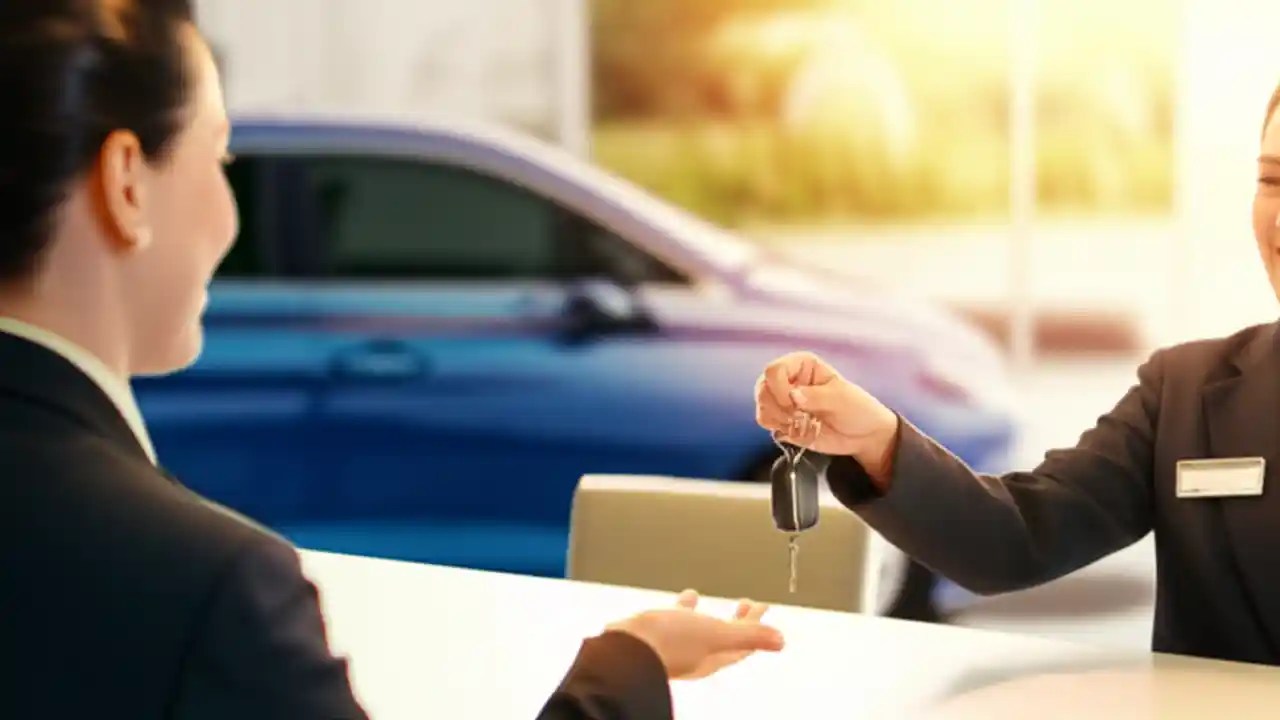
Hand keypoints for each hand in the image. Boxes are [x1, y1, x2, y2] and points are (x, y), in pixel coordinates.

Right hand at [607, 589, 783, 679]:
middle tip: (745, 605)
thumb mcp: (717, 635)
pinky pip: (675, 619)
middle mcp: (697, 651)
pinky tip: (679, 601)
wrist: (627, 648)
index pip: (744, 641)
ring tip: (704, 599)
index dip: (756, 624)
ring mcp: (677, 642)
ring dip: (706, 614)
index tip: (763, 607)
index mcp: (715, 654)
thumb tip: (781, 640)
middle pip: (724, 635)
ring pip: (698, 627)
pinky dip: (680, 609)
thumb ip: (750, 635)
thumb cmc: (670, 643)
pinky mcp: (658, 633)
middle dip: (737, 620)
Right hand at [754, 351, 898, 463]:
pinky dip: (779, 428)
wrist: (864, 437)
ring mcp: (783, 400)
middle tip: (800, 417)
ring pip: (762, 407)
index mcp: (802, 365)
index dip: (779, 389)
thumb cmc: (858, 409)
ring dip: (779, 420)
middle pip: (762, 388)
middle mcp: (788, 379)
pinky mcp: (782, 420)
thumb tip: (793, 395)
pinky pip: (766, 422)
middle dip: (779, 407)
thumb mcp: (841, 398)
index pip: (774, 370)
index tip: (795, 404)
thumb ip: (817, 396)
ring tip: (802, 424)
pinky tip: (797, 430)